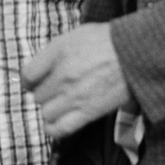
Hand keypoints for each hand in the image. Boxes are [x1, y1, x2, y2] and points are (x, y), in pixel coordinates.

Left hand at [22, 23, 134, 138]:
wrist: (137, 54)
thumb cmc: (108, 41)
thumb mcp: (76, 35)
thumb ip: (55, 52)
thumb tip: (41, 67)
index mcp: (58, 52)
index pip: (27, 74)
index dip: (29, 80)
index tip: (35, 81)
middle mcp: (62, 75)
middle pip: (37, 95)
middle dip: (44, 93)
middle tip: (55, 90)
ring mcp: (74, 96)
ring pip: (46, 112)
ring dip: (51, 109)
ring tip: (61, 104)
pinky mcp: (88, 113)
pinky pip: (59, 129)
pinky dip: (54, 128)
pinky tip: (59, 122)